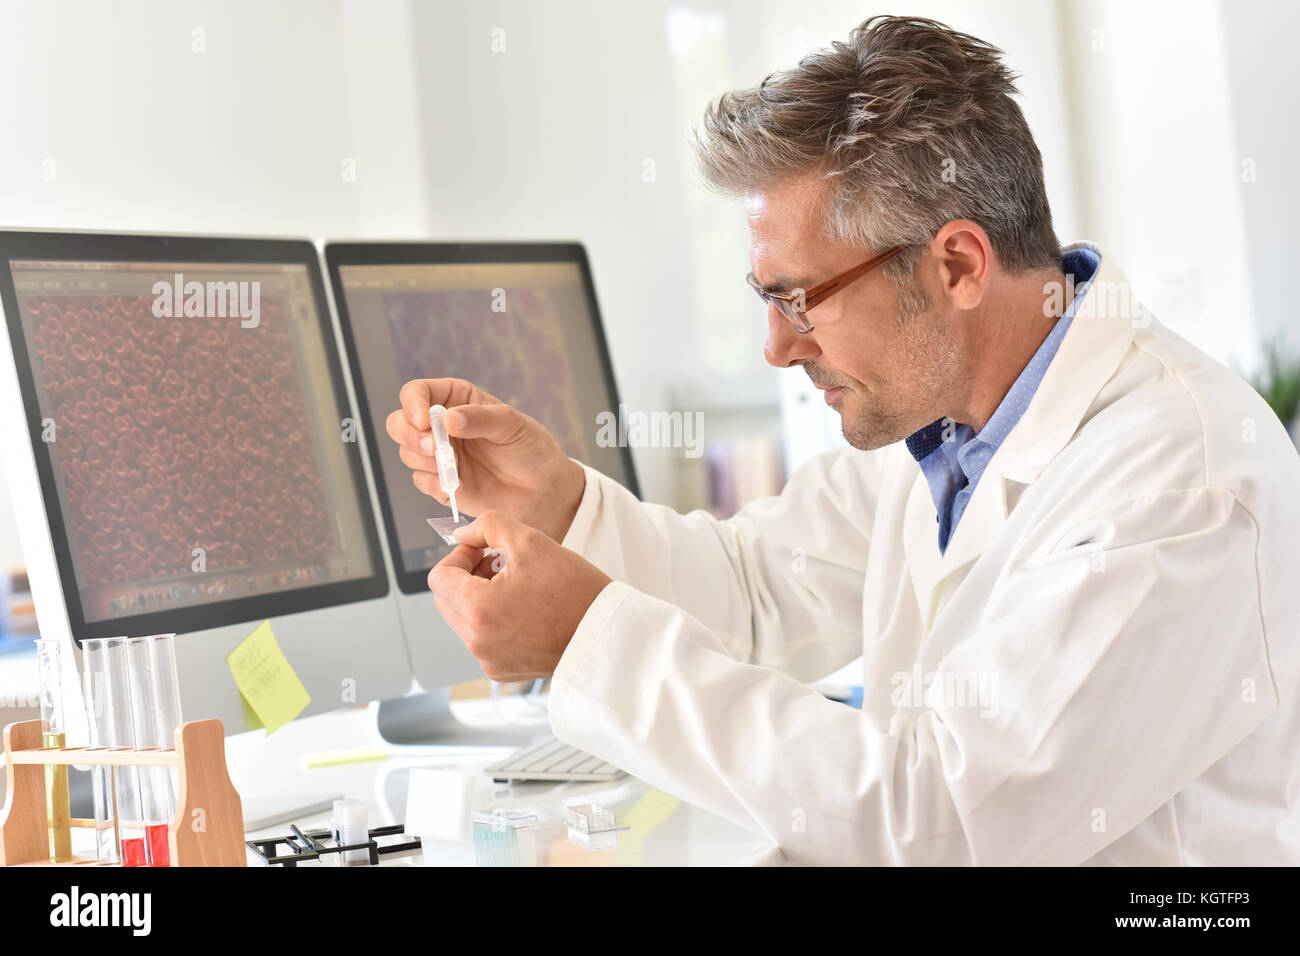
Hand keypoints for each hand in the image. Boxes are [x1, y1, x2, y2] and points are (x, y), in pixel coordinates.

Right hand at [385, 378, 585, 541]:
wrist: (543, 492)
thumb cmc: (531, 450)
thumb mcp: (512, 425)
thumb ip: (480, 418)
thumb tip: (448, 419)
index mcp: (457, 400)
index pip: (418, 392)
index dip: (413, 404)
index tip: (424, 421)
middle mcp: (442, 425)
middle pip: (400, 423)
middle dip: (410, 436)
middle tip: (434, 449)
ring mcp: (440, 454)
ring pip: (407, 453)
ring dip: (423, 461)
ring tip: (454, 469)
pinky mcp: (441, 482)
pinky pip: (420, 480)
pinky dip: (433, 484)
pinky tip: (456, 487)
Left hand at [428, 510, 612, 680]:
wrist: (607, 635)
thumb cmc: (576, 591)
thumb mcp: (531, 541)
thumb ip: (488, 526)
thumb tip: (463, 534)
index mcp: (477, 610)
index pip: (439, 577)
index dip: (459, 555)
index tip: (483, 549)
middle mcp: (477, 641)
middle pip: (446, 599)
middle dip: (467, 576)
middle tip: (500, 563)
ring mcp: (488, 659)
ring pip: (463, 619)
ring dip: (480, 597)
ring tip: (517, 585)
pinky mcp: (503, 670)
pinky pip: (483, 639)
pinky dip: (494, 620)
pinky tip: (524, 608)